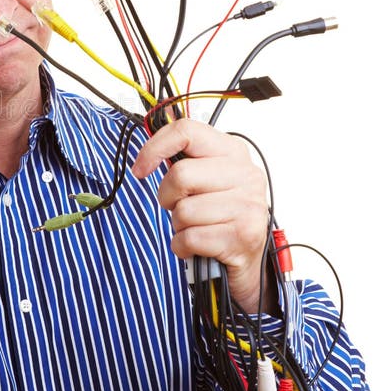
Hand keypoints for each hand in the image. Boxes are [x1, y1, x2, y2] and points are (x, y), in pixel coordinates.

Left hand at [132, 118, 271, 312]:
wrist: (250, 259)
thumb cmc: (222, 216)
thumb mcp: (210, 179)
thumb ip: (186, 161)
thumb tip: (150, 153)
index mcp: (233, 152)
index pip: (187, 131)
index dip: (155, 148)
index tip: (141, 168)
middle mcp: (246, 174)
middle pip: (180, 175)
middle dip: (167, 197)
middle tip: (179, 206)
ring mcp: (247, 205)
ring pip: (183, 211)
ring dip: (179, 226)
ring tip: (197, 227)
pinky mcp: (242, 236)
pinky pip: (188, 238)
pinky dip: (183, 247)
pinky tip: (198, 246)